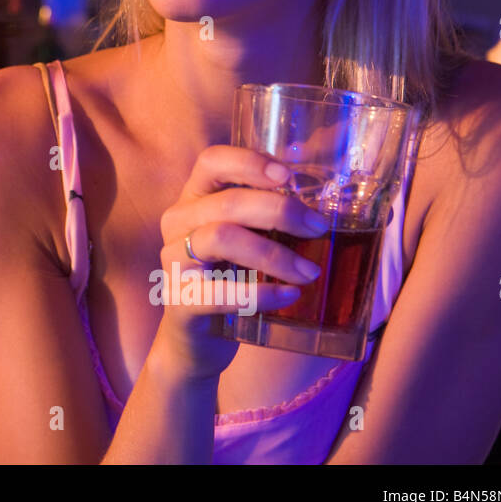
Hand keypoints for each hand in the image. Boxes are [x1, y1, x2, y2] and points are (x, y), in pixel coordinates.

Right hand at [152, 146, 329, 383]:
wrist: (196, 340)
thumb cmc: (228, 279)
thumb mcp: (241, 240)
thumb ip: (265, 220)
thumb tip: (326, 209)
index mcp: (193, 199)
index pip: (211, 161)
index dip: (249, 162)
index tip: (288, 176)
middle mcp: (177, 223)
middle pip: (226, 202)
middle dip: (280, 211)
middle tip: (319, 228)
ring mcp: (174, 262)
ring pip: (221, 238)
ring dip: (274, 254)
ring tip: (310, 272)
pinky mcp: (180, 300)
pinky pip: (220, 292)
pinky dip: (261, 292)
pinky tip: (290, 295)